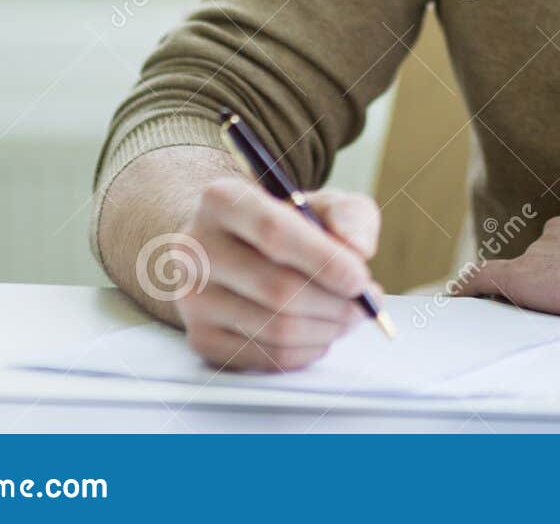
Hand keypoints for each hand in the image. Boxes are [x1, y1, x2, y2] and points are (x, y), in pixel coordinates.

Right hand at [168, 177, 382, 371]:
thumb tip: (358, 250)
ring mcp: (192, 299)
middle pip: (277, 289)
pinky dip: (308, 350)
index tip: (360, 278)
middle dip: (335, 301)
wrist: (237, 247)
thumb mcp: (323, 203)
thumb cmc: (287, 223)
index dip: (323, 260)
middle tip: (366, 301)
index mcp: (221, 200)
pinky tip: (321, 331)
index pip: (273, 232)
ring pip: (275, 328)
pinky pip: (267, 358)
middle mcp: (195, 249)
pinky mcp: (200, 338)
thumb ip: (349, 215)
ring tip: (349, 314)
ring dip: (328, 327)